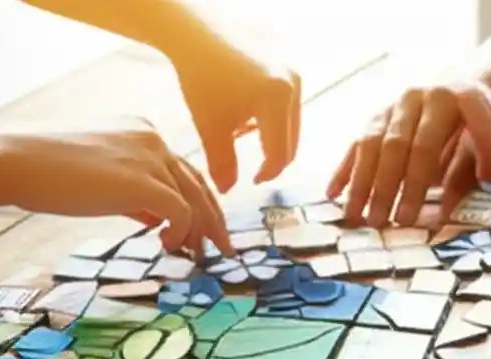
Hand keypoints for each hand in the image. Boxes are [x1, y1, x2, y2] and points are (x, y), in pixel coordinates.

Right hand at [0, 119, 229, 257]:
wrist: (16, 160)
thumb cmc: (45, 171)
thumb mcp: (98, 180)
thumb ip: (132, 194)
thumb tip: (154, 218)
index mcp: (142, 132)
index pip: (184, 170)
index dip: (199, 202)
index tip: (204, 231)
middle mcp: (152, 139)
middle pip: (198, 183)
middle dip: (214, 219)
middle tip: (223, 249)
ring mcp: (149, 157)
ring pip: (195, 199)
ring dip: (201, 232)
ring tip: (199, 256)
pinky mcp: (142, 180)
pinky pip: (181, 212)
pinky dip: (182, 233)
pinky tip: (168, 248)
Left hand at [175, 39, 300, 192]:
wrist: (196, 36)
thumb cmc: (202, 78)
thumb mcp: (210, 127)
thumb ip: (222, 163)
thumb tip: (228, 191)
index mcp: (277, 99)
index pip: (280, 153)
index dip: (267, 174)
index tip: (251, 182)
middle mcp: (292, 86)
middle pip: (291, 141)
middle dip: (272, 159)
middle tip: (253, 172)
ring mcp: (293, 76)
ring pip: (290, 125)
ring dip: (271, 140)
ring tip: (239, 137)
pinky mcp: (288, 70)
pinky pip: (287, 107)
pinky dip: (271, 121)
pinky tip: (244, 118)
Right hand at [327, 82, 490, 226]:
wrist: (457, 91)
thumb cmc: (474, 126)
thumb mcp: (490, 143)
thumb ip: (477, 170)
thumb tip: (445, 210)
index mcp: (459, 97)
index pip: (450, 133)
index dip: (441, 172)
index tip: (442, 209)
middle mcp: (421, 97)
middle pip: (402, 144)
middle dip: (396, 185)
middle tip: (393, 221)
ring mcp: (394, 106)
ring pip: (372, 145)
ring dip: (364, 184)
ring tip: (358, 217)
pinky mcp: (375, 118)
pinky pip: (355, 145)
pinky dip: (344, 171)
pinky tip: (333, 195)